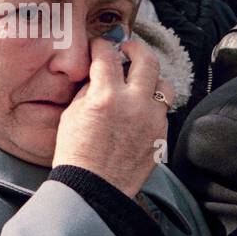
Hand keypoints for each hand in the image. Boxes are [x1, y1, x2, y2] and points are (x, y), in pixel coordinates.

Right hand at [53, 36, 172, 197]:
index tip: (100, 46)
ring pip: (164, 85)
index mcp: (106, 97)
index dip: (102, 46)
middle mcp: (134, 104)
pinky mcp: (161, 134)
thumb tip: (99, 75)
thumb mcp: (73, 115)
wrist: (94, 189)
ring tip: (140, 81)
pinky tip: (139, 110)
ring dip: (152, 79)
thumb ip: (89, 90)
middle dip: (136, 47)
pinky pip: (162, 111)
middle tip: (129, 48)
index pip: (107, 56)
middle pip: (147, 60)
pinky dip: (152, 105)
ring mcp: (152, 120)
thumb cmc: (77, 156)